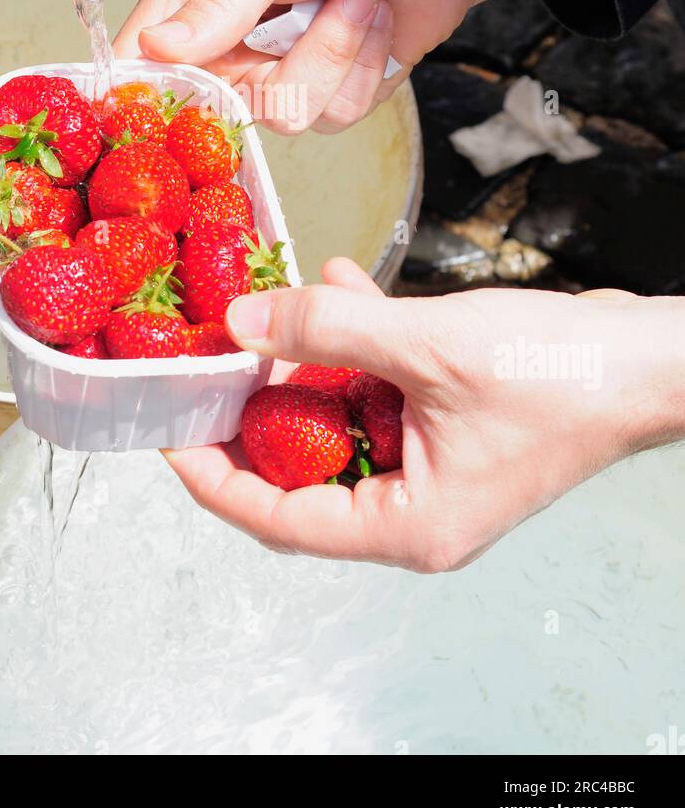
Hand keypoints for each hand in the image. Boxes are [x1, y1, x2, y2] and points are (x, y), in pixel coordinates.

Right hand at [115, 0, 594, 133]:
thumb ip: (221, 0)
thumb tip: (157, 48)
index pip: (140, 62)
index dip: (146, 93)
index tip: (169, 102)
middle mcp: (226, 47)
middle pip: (223, 106)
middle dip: (290, 58)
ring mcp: (275, 77)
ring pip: (289, 113)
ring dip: (338, 52)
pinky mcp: (328, 98)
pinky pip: (337, 113)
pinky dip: (367, 66)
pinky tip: (375, 23)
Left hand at [164, 260, 684, 569]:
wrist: (650, 356)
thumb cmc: (559, 371)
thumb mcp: (425, 347)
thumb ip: (327, 333)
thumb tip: (243, 323)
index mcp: (409, 524)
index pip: (281, 521)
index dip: (216, 479)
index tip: (169, 437)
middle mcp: (415, 506)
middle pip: (303, 469)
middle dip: (257, 409)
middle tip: (208, 363)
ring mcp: (433, 464)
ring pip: (340, 417)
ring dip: (309, 361)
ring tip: (273, 308)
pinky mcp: (449, 421)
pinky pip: (381, 387)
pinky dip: (358, 341)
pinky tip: (341, 284)